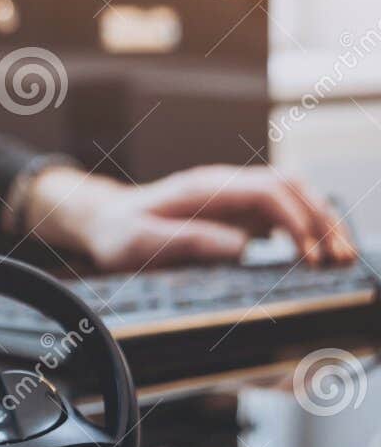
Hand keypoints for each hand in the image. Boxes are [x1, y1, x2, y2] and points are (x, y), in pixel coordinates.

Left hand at [20, 164, 357, 271]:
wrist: (105, 221)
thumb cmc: (120, 233)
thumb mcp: (142, 242)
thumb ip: (188, 242)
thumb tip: (241, 248)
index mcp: (205, 188)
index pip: (266, 190)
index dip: (296, 220)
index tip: (311, 256)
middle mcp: (225, 186)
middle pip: (289, 186)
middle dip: (321, 219)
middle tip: (340, 259)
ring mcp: (234, 196)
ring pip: (293, 195)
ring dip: (321, 221)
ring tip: (342, 258)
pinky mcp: (238, 212)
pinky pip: (283, 211)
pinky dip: (307, 229)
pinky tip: (319, 256)